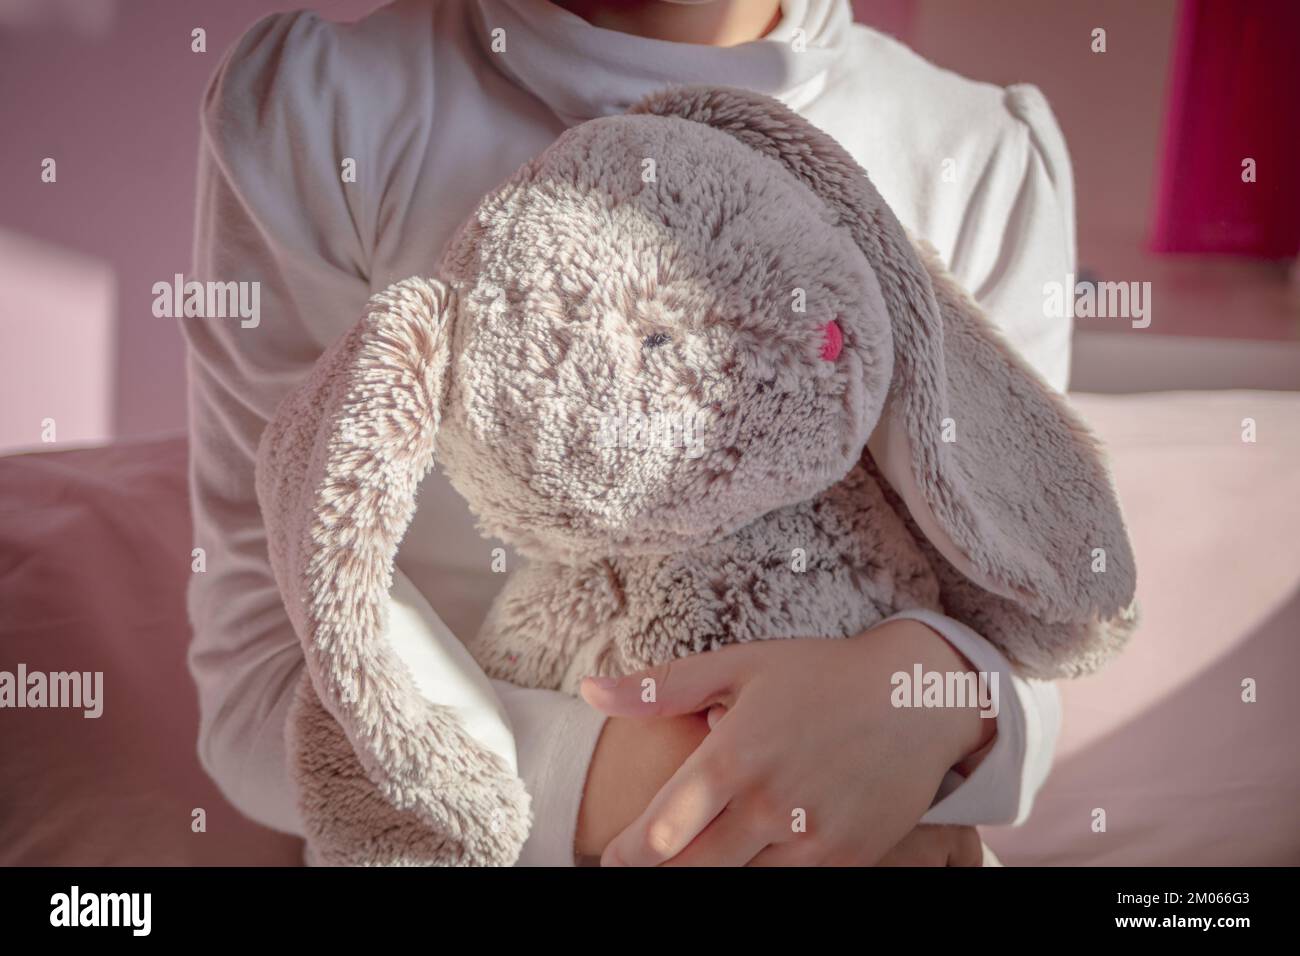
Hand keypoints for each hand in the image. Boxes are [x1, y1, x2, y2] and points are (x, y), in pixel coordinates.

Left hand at [580, 619, 994, 865]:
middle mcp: (767, 806)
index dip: (627, 855)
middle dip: (660, 872)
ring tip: (700, 855)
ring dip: (713, 872)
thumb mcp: (738, 665)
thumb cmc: (819, 675)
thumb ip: (660, 687)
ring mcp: (809, 840)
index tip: (613, 856)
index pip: (658, 834)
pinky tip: (750, 857)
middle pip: (691, 870)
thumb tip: (589, 691)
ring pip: (739, 884)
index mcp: (731, 758)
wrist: (916, 697)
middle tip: (644, 863)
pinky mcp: (847, 860)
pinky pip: (790, 888)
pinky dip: (763, 876)